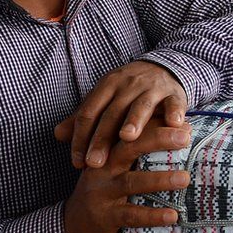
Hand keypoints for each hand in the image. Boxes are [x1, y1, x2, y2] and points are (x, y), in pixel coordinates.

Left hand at [55, 61, 187, 168]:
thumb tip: (57, 135)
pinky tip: (173, 124)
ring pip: (141, 105)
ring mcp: (152, 88)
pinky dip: (174, 112)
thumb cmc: (129, 91)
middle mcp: (127, 85)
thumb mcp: (105, 99)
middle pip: (111, 113)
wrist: (163, 68)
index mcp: (106, 86)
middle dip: (102, 139)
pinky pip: (174, 103)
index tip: (77, 163)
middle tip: (95, 163)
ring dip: (134, 121)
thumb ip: (85, 117)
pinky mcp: (174, 93)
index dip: (80, 138)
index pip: (88, 113)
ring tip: (127, 138)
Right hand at [63, 120, 190, 232]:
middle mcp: (102, 166)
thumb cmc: (107, 190)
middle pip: (129, 147)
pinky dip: (152, 215)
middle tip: (186, 136)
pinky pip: (130, 215)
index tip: (185, 121)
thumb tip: (183, 129)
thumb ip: (141, 149)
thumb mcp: (118, 165)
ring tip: (186, 178)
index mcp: (107, 150)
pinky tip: (173, 215)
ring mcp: (101, 191)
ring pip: (132, 182)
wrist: (74, 227)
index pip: (131, 129)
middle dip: (159, 139)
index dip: (157, 122)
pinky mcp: (104, 217)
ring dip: (161, 179)